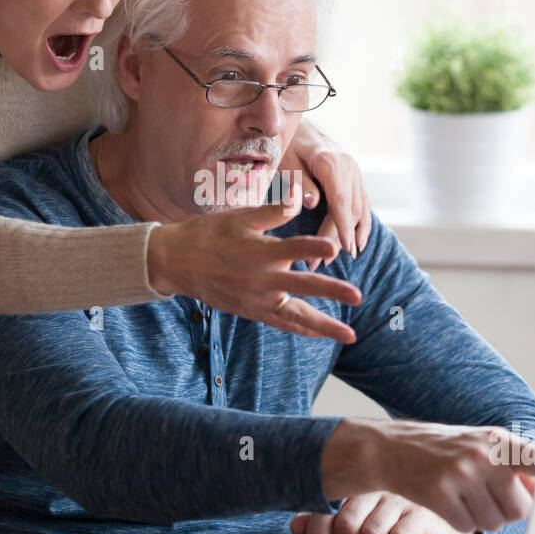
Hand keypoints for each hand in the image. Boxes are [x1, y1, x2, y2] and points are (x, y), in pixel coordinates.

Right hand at [147, 176, 360, 342]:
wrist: (175, 262)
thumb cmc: (209, 234)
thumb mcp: (239, 217)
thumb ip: (272, 212)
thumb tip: (297, 198)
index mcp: (258, 251)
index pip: (292, 247)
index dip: (313, 245)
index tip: (333, 246)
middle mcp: (260, 279)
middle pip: (302, 285)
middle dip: (332, 291)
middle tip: (358, 296)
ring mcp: (256, 299)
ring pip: (296, 315)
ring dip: (325, 325)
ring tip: (350, 335)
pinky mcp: (251, 311)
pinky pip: (282, 324)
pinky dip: (303, 329)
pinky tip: (323, 334)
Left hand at [283, 122, 372, 270]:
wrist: (301, 122)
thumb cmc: (288, 142)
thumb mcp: (287, 160)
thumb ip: (301, 182)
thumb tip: (313, 204)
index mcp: (330, 162)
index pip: (340, 202)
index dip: (343, 228)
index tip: (344, 250)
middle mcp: (348, 166)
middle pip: (349, 210)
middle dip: (339, 239)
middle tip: (320, 264)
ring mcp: (355, 170)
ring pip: (359, 208)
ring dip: (352, 235)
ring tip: (342, 258)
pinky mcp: (355, 174)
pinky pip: (363, 201)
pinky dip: (363, 223)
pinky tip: (359, 242)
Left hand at [290, 491, 476, 533]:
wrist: (442, 517)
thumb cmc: (396, 516)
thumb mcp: (359, 519)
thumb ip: (328, 521)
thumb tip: (295, 526)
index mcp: (358, 484)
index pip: (328, 505)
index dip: (317, 532)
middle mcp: (377, 487)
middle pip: (346, 523)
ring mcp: (400, 498)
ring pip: (370, 533)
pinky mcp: (422, 514)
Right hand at [320, 418, 534, 533]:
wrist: (391, 448)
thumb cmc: (445, 449)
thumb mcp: (482, 445)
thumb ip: (516, 465)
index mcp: (499, 440)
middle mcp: (483, 455)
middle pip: (521, 509)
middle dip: (506, 510)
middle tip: (487, 496)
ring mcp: (460, 474)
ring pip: (493, 522)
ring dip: (481, 517)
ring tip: (463, 495)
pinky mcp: (439, 494)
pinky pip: (466, 526)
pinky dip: (458, 520)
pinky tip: (445, 500)